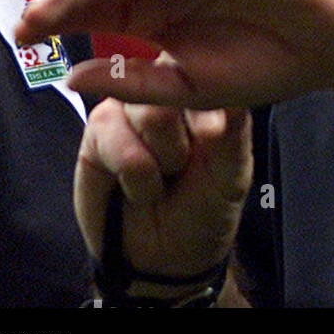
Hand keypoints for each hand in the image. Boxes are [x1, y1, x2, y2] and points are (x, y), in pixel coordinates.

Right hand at [76, 98, 250, 283]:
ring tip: (164, 178)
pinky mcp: (99, 128)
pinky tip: (139, 186)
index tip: (211, 136)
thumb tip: (234, 95)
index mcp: (208, 94)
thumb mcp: (231, 174)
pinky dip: (130, 169)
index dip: (206, 104)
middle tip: (182, 168)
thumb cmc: (206, 207)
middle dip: (179, 140)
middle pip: (170, 85)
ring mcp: (131, 104)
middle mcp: (168, 90)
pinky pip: (108, 130)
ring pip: (142, 109)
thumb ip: (235, 132)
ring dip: (156, 158)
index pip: (205, 73)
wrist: (163, 260)